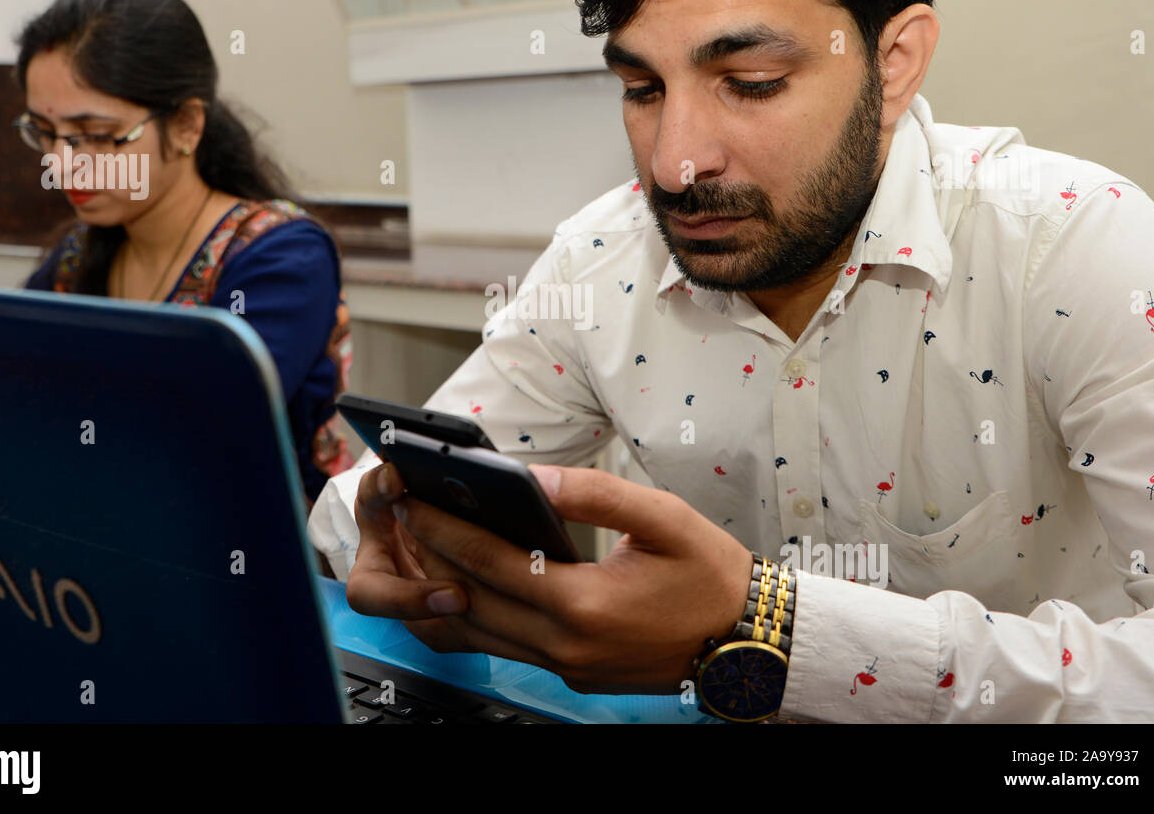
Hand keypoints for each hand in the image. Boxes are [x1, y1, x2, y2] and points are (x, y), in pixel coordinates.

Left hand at [345, 461, 753, 694]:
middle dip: (431, 558)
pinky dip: (479, 617)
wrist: (748, 643)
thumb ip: (594, 493)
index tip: (413, 501)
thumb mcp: (663, 517)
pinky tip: (469, 584)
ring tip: (424, 548)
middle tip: (405, 518)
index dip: (446, 530)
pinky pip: (507, 648)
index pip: (491, 564)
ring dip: (446, 591)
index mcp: (585, 605)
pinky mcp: (574, 676)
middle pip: (473, 602)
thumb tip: (535, 479)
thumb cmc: (711, 577)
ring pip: (482, 635)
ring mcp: (568, 667)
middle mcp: (566, 646)